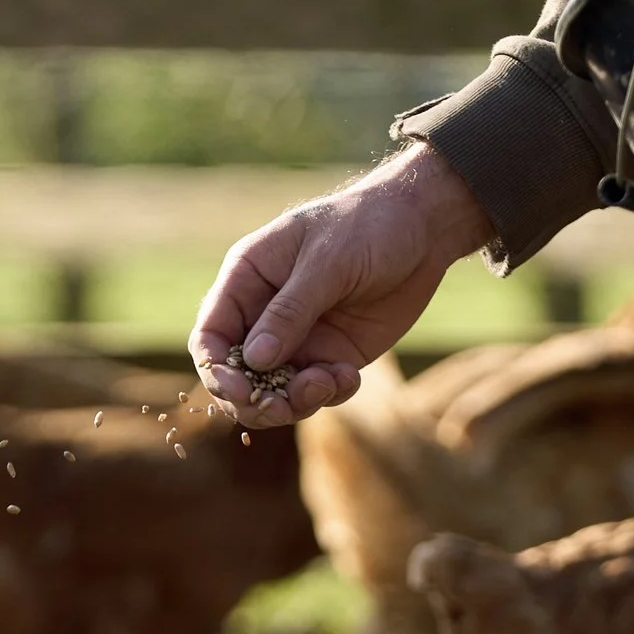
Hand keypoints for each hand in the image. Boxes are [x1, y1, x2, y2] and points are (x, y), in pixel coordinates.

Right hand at [191, 143, 492, 426]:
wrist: (422, 229)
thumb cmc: (366, 226)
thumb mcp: (327, 263)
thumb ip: (290, 311)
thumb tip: (254, 360)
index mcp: (246, 280)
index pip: (211, 335)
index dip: (216, 370)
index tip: (240, 392)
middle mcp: (264, 315)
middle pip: (237, 374)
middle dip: (255, 399)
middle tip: (283, 407)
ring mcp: (298, 339)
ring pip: (275, 391)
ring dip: (295, 401)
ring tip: (329, 382)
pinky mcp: (331, 355)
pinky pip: (317, 392)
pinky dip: (330, 394)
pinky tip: (350, 376)